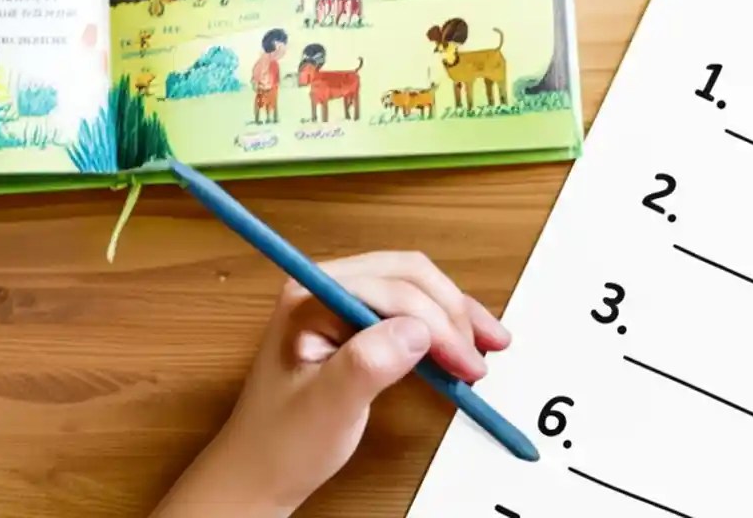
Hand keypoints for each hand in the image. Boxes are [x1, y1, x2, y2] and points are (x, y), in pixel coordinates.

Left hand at [151, 252, 510, 517]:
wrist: (261, 473)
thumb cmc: (282, 444)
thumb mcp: (326, 408)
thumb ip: (368, 364)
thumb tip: (417, 331)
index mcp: (309, 297)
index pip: (391, 289)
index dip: (437, 322)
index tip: (466, 362)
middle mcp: (326, 289)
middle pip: (410, 278)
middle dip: (453, 313)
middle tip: (480, 357)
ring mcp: (342, 304)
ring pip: (417, 289)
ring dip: (456, 314)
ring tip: (491, 344)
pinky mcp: (357, 324)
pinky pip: (411, 310)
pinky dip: (444, 326)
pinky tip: (467, 344)